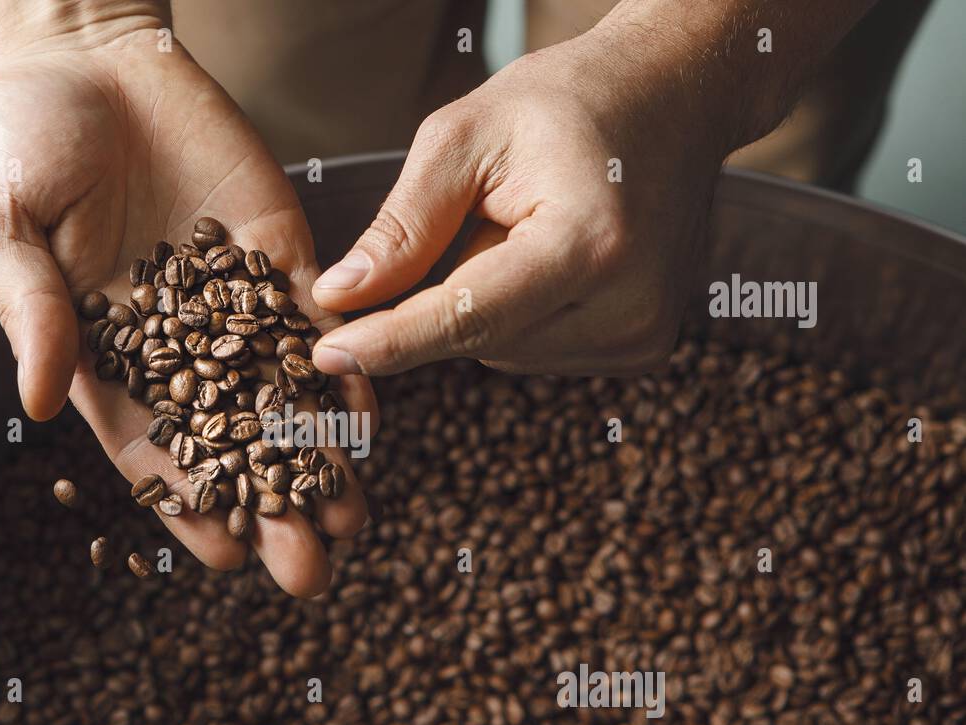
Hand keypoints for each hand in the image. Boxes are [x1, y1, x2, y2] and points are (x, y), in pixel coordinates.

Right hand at [0, 24, 372, 596]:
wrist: (89, 56)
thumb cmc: (22, 138)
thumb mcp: (1, 222)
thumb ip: (26, 308)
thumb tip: (30, 403)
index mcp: (101, 353)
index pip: (148, 446)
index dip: (185, 503)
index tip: (222, 558)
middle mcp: (174, 342)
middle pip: (228, 440)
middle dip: (266, 507)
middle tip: (308, 571)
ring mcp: (231, 301)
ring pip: (281, 397)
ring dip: (316, 461)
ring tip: (353, 521)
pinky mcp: (279, 253)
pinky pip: (315, 321)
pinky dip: (344, 370)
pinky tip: (369, 421)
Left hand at [308, 26, 729, 376]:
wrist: (675, 95)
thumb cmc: (569, 100)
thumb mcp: (465, 137)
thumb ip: (402, 225)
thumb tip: (340, 296)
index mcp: (588, 243)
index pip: (464, 317)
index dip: (388, 340)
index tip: (324, 355)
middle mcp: (627, 305)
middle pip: (478, 339)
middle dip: (444, 292)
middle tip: (477, 215)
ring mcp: (642, 334)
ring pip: (502, 351)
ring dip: (483, 301)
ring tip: (524, 226)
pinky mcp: (642, 347)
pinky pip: (536, 350)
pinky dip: (516, 312)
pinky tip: (543, 254)